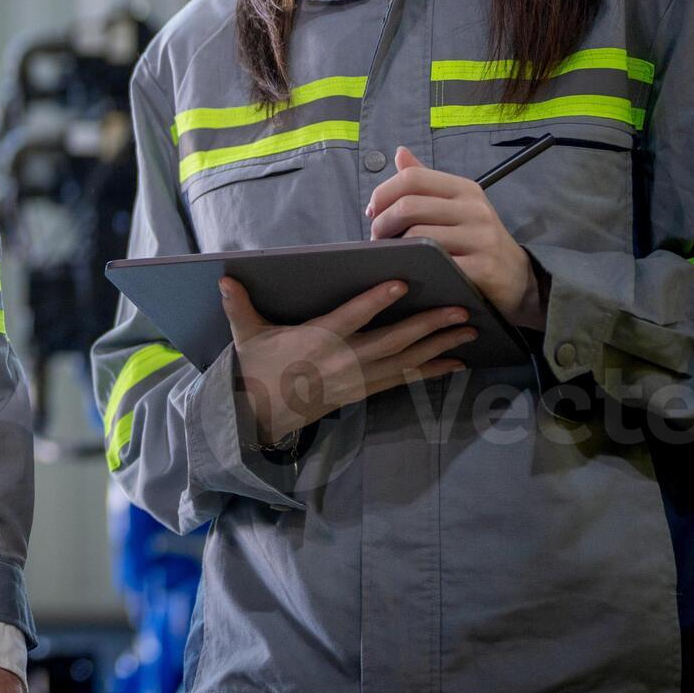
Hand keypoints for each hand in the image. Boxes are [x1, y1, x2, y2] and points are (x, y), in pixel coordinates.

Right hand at [221, 274, 473, 443]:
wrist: (264, 414)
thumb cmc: (257, 368)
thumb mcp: (246, 336)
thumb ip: (239, 307)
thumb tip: (225, 279)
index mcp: (316, 340)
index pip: (350, 318)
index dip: (376, 302)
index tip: (401, 284)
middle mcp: (342, 361)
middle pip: (392, 341)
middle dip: (429, 325)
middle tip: (460, 309)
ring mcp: (357, 378)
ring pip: (405, 360)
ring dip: (439, 345)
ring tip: (468, 330)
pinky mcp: (364, 390)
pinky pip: (404, 379)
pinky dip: (431, 370)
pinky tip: (455, 361)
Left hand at [365, 145, 544, 326]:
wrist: (518, 277)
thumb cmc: (477, 238)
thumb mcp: (457, 205)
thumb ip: (426, 181)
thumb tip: (399, 153)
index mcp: (464, 189)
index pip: (412, 178)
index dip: (382, 193)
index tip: (373, 211)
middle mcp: (474, 209)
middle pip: (409, 206)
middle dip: (381, 222)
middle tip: (376, 237)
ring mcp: (480, 238)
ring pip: (416, 235)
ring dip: (392, 247)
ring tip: (390, 254)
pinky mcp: (481, 268)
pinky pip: (434, 263)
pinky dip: (412, 264)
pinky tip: (408, 269)